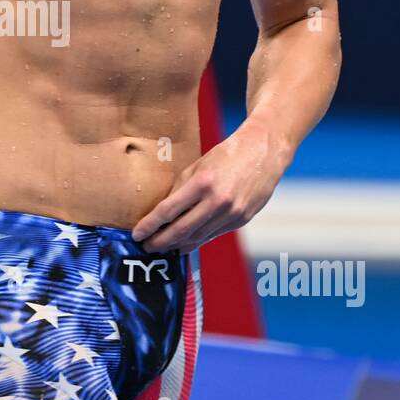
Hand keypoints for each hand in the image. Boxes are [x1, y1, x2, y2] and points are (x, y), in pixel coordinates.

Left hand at [131, 118, 286, 252]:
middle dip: (160, 242)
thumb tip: (162, 214)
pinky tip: (185, 243)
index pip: (168, 210)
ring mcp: (232, 213)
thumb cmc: (226, 155)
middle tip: (146, 246)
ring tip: (162, 247)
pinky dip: (196, 241)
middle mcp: (218, 201)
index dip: (150, 225)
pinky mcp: (241, 220)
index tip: (137, 234)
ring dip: (177, 245)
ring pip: (197, 237)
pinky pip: (213, 235)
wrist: (263, 152)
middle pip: (181, 230)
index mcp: (203, 182)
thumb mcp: (197, 166)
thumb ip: (180, 190)